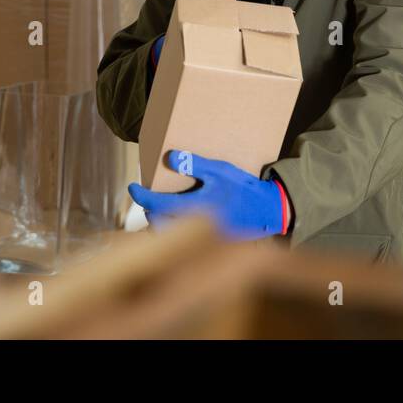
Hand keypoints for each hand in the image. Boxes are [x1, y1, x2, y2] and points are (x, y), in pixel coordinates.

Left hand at [127, 150, 283, 240]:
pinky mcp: (208, 244)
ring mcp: (201, 239)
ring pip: (169, 236)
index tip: (133, 186)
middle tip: (147, 197)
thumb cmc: (244, 188)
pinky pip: (182, 241)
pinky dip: (174, 230)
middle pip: (158, 226)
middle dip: (149, 212)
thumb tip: (169, 158)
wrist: (268, 211)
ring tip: (159, 209)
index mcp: (196, 208)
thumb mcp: (220, 170)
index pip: (158, 205)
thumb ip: (195, 165)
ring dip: (160, 224)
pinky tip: (178, 219)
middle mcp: (195, 228)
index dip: (141, 195)